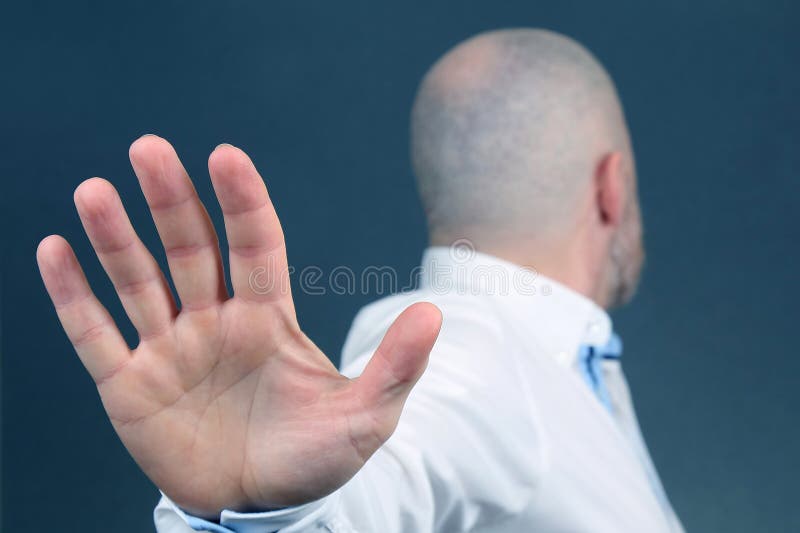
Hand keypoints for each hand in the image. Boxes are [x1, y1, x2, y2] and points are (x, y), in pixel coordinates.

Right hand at [36, 136, 441, 516]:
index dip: (242, 202)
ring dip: (115, 239)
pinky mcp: (130, 386)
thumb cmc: (314, 459)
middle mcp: (215, 321)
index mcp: (267, 318)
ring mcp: (170, 350)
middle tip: (149, 148)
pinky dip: (72, 297)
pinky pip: (95, 335)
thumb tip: (435, 312)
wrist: (261, 509)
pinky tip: (54, 251)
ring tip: (94, 193)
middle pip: (190, 248)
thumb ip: (395, 367)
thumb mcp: (363, 417)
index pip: (254, 246)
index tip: (225, 156)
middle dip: (171, 200)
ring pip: (137, 281)